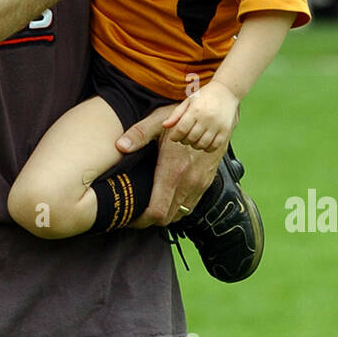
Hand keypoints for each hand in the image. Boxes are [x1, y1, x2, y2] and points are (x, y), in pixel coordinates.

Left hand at [115, 104, 225, 227]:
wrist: (217, 116)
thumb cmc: (185, 117)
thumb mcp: (159, 121)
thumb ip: (139, 134)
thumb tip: (120, 146)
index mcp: (174, 171)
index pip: (157, 212)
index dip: (141, 220)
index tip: (129, 216)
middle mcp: (189, 182)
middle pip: (167, 218)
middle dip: (149, 220)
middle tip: (134, 212)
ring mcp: (200, 184)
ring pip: (180, 214)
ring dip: (164, 215)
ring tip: (148, 207)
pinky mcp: (206, 182)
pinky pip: (191, 206)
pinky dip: (177, 208)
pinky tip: (166, 198)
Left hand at [161, 79, 238, 150]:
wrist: (226, 91)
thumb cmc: (205, 96)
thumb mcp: (188, 101)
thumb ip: (176, 114)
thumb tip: (165, 126)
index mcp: (195, 110)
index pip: (181, 130)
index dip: (175, 136)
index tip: (174, 137)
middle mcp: (207, 118)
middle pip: (190, 138)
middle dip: (184, 140)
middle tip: (184, 136)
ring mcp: (217, 125)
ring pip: (202, 144)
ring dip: (194, 145)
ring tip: (194, 138)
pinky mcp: (226, 131)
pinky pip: (214, 146)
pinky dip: (207, 148)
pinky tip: (204, 141)